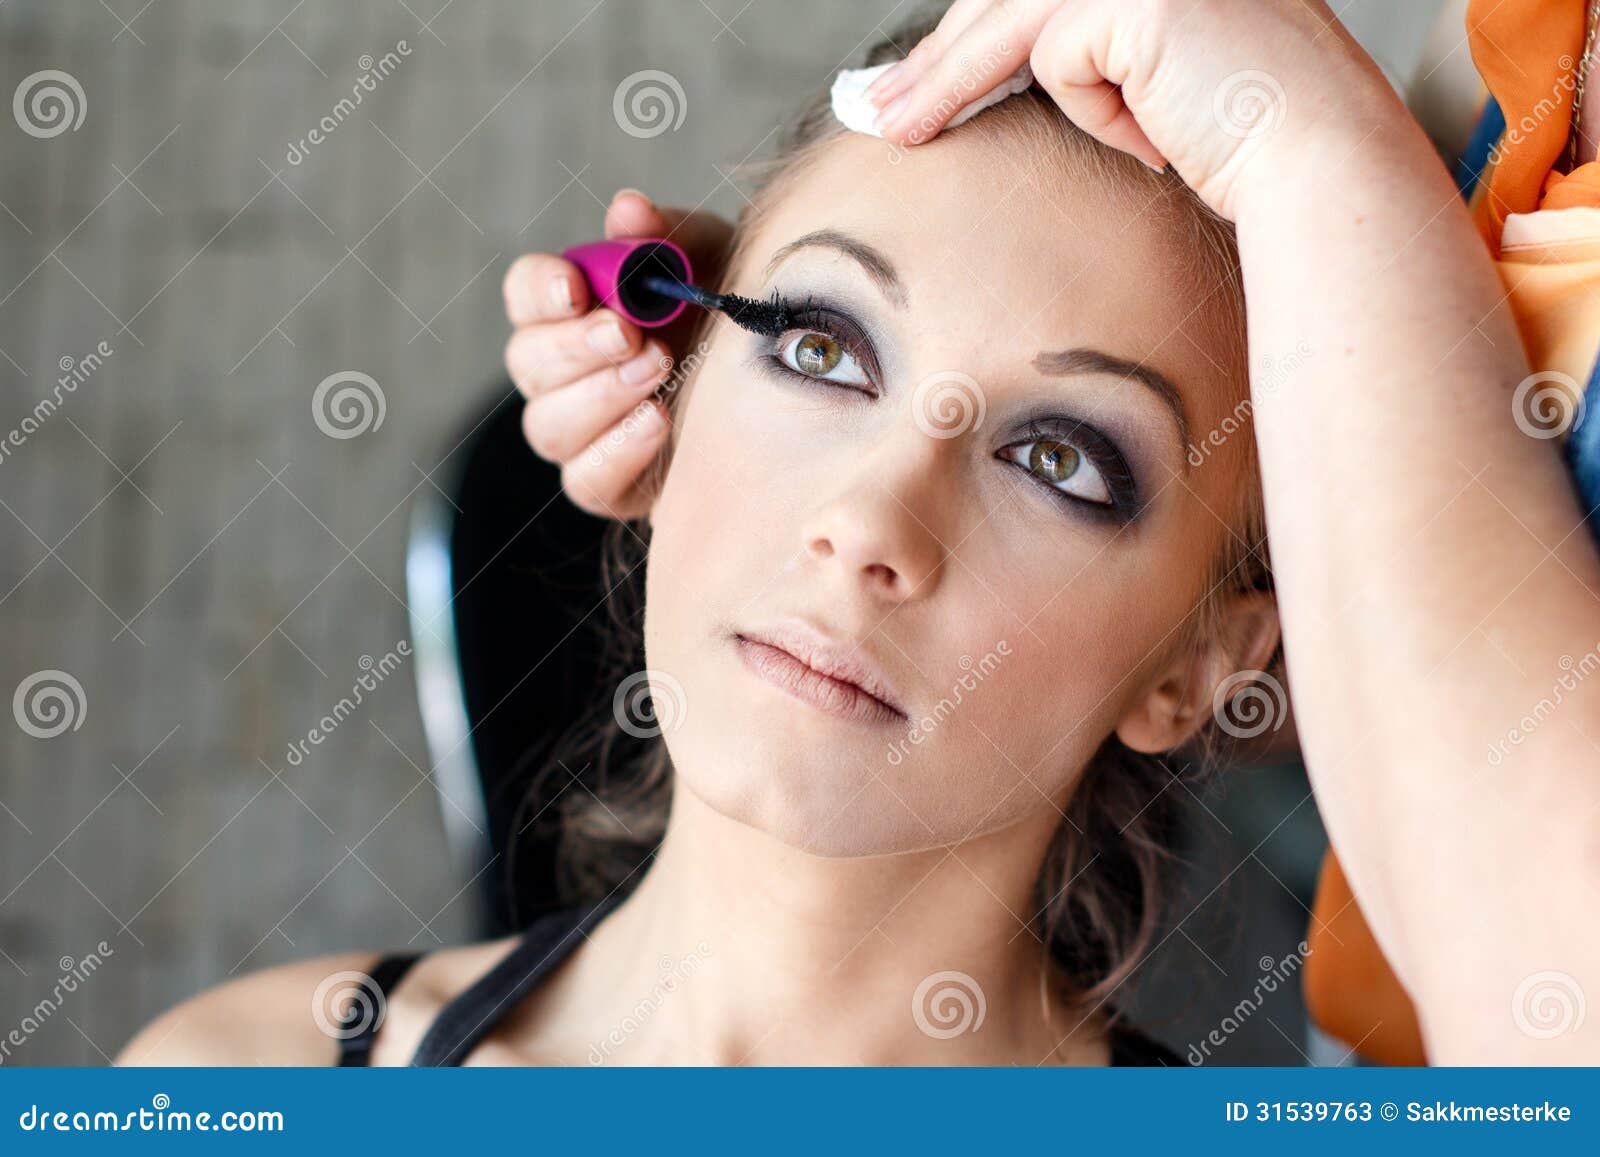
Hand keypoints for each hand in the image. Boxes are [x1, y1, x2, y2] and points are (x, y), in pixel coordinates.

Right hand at [502, 190, 732, 517]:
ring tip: (657, 370)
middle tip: (629, 334)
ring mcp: (581, 432)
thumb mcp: (710, 259)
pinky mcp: (612, 483)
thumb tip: (629, 209)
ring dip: (599, 396)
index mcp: (572, 311)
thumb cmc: (725, 313)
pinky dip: (617, 452)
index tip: (575, 288)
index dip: (540, 290)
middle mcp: (561, 373)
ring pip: (549, 424)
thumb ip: (666, 235)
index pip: (526, 294)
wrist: (780, 380)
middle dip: (576, 346)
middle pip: (527, 362)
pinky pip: (587, 481)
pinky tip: (657, 421)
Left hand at [867, 0, 1395, 219]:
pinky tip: (1158, 138)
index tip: (915, 79)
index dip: (970, 32)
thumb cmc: (1252, 136)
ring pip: (1010, 22)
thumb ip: (1099, 55)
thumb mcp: (1156, 79)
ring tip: (887, 126)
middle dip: (937, 59)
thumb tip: (1015, 67)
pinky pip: (1060, 62)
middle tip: (876, 108)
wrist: (1323, 155)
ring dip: (941, 83)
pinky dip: (1095, 113)